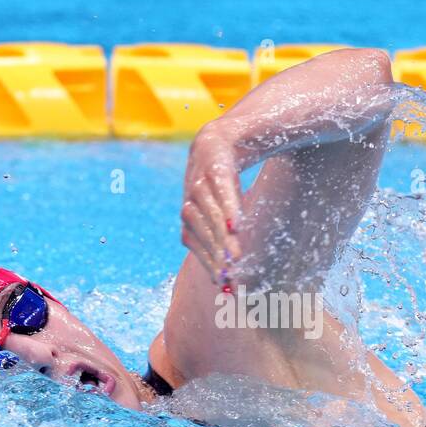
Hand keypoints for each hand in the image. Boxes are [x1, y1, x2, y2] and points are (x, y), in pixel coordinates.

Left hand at [181, 124, 243, 288]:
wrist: (219, 140)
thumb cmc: (222, 185)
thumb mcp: (221, 214)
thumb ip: (224, 245)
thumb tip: (228, 284)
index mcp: (189, 217)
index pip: (197, 245)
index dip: (211, 265)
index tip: (227, 286)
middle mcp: (189, 203)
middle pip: (204, 234)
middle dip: (217, 258)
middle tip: (231, 279)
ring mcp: (200, 185)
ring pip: (212, 217)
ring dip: (223, 239)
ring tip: (235, 260)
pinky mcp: (216, 169)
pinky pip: (222, 192)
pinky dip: (228, 209)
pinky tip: (236, 226)